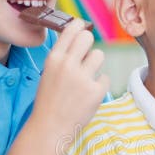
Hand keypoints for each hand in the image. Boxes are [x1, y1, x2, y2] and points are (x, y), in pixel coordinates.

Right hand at [31, 20, 109, 140]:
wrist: (49, 128)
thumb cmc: (49, 100)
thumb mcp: (49, 72)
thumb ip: (64, 56)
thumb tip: (82, 36)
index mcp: (54, 58)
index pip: (71, 30)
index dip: (79, 27)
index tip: (82, 27)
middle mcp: (68, 65)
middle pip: (88, 37)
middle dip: (89, 43)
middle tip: (86, 55)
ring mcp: (82, 78)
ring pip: (99, 55)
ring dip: (95, 65)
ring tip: (85, 79)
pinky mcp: (96, 91)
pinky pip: (105, 78)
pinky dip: (99, 86)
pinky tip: (88, 95)